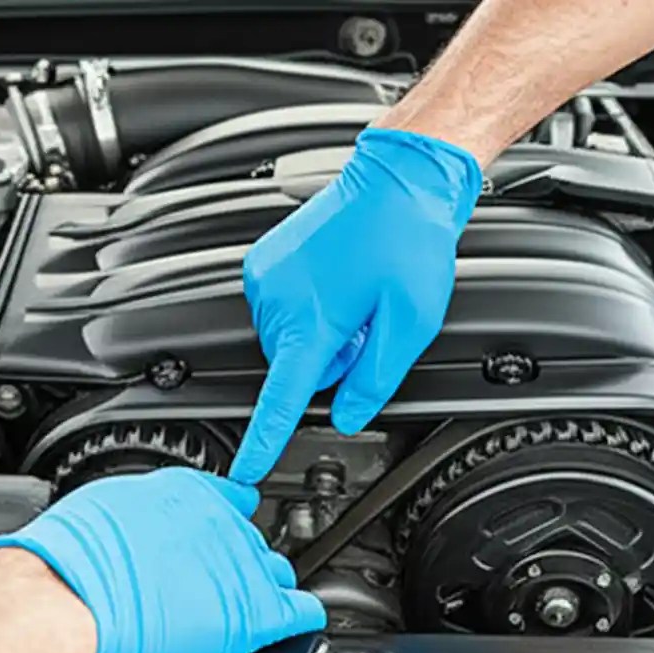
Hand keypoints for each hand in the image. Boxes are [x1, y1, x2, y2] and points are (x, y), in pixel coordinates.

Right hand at [0, 467, 325, 652]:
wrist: (69, 598)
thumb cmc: (72, 557)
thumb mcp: (105, 508)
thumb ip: (141, 514)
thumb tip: (137, 524)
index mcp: (188, 492)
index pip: (232, 497)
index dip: (228, 519)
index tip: (219, 533)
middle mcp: (222, 521)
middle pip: (253, 538)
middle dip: (241, 558)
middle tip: (214, 580)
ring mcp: (242, 565)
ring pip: (277, 572)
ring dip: (265, 586)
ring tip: (244, 605)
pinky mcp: (255, 612)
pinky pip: (302, 609)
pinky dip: (303, 615)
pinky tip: (297, 620)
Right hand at [230, 128, 482, 483]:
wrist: (396, 181)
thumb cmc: (407, 241)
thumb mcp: (409, 322)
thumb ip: (375, 377)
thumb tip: (348, 414)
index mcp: (312, 322)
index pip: (281, 399)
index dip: (263, 441)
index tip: (244, 471)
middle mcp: (277, 300)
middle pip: (295, 365)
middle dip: (330, 357)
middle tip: (366, 324)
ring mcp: (265, 278)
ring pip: (286, 338)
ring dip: (319, 330)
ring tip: (352, 295)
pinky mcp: (263, 262)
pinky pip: (278, 309)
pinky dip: (305, 307)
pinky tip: (334, 281)